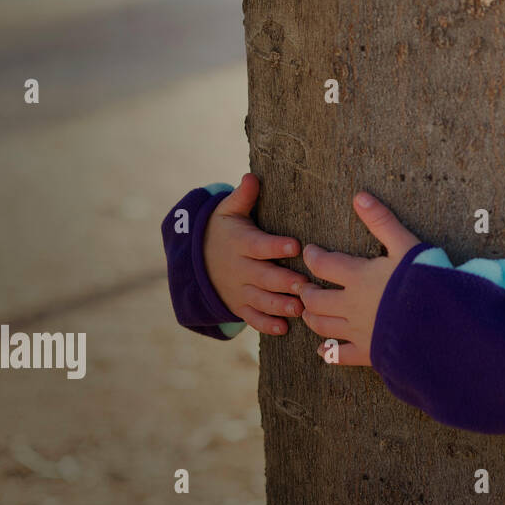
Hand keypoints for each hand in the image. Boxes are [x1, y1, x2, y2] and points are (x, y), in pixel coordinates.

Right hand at [203, 173, 309, 335]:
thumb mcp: (227, 212)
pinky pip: (252, 317)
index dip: (276, 246)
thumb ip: (242, 197)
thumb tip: (251, 177)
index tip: (295, 245)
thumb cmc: (224, 231)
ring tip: (299, 308)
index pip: (259, 245)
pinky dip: (266, 324)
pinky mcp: (241, 305)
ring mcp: (240, 290)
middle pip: (264, 277)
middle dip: (284, 282)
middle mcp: (241, 269)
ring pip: (261, 299)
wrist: (198, 261)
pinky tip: (283, 328)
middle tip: (306, 285)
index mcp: (241, 244)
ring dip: (280, 305)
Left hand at [298, 191, 420, 366]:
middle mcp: (351, 305)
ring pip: (322, 325)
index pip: (323, 264)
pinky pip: (341, 355)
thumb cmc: (426, 281)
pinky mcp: (368, 352)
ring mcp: (358, 331)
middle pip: (315, 299)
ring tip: (309, 311)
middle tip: (305, 284)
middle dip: (307, 290)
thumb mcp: (406, 245)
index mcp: (358, 277)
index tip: (310, 251)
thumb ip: (382, 221)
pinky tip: (324, 351)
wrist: (441, 323)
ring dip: (312, 317)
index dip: (312, 256)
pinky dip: (329, 352)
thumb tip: (359, 196)